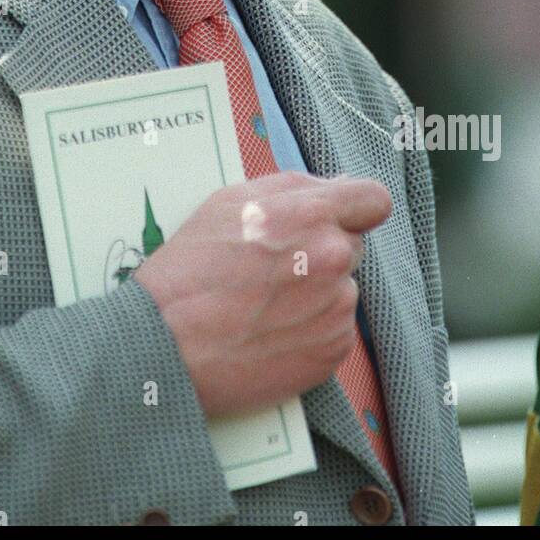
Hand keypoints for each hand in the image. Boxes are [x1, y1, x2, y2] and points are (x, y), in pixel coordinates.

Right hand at [133, 169, 391, 417]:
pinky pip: (335, 330)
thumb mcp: (230, 203)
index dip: (356, 209)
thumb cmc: (190, 267)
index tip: (341, 220)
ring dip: (317, 294)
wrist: (166, 344)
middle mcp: (333, 256)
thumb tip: (341, 189)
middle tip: (276, 270)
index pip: (373, 200)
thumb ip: (293, 189)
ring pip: (343, 290)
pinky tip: (271, 333)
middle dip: (323, 252)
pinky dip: (312, 331)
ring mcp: (337, 307)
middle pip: (352, 246)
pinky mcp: (333, 350)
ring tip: (265, 306)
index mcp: (311, 213)